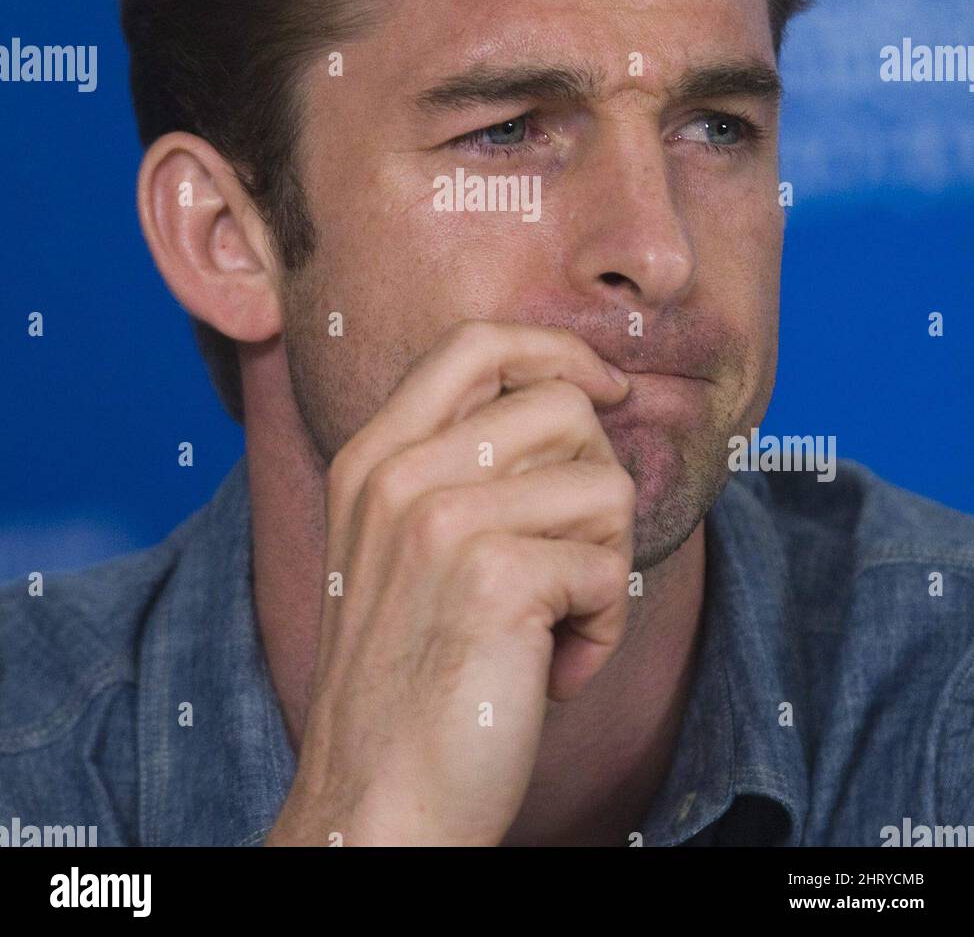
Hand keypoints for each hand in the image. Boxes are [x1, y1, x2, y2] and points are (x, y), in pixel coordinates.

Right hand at [265, 320, 634, 846]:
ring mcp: (439, 519)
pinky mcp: (493, 577)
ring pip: (605, 484)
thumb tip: (578, 400)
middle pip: (565, 406)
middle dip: (596, 487)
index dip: (559, 351)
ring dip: (605, 568)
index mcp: (373, 455)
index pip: (478, 343)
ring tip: (555, 628)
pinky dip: (604, 630)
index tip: (607, 393)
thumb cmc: (411, 680)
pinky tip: (555, 673)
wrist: (374, 804)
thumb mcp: (403, 548)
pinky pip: (610, 567)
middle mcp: (398, 472)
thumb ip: (460, 467)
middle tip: (565, 569)